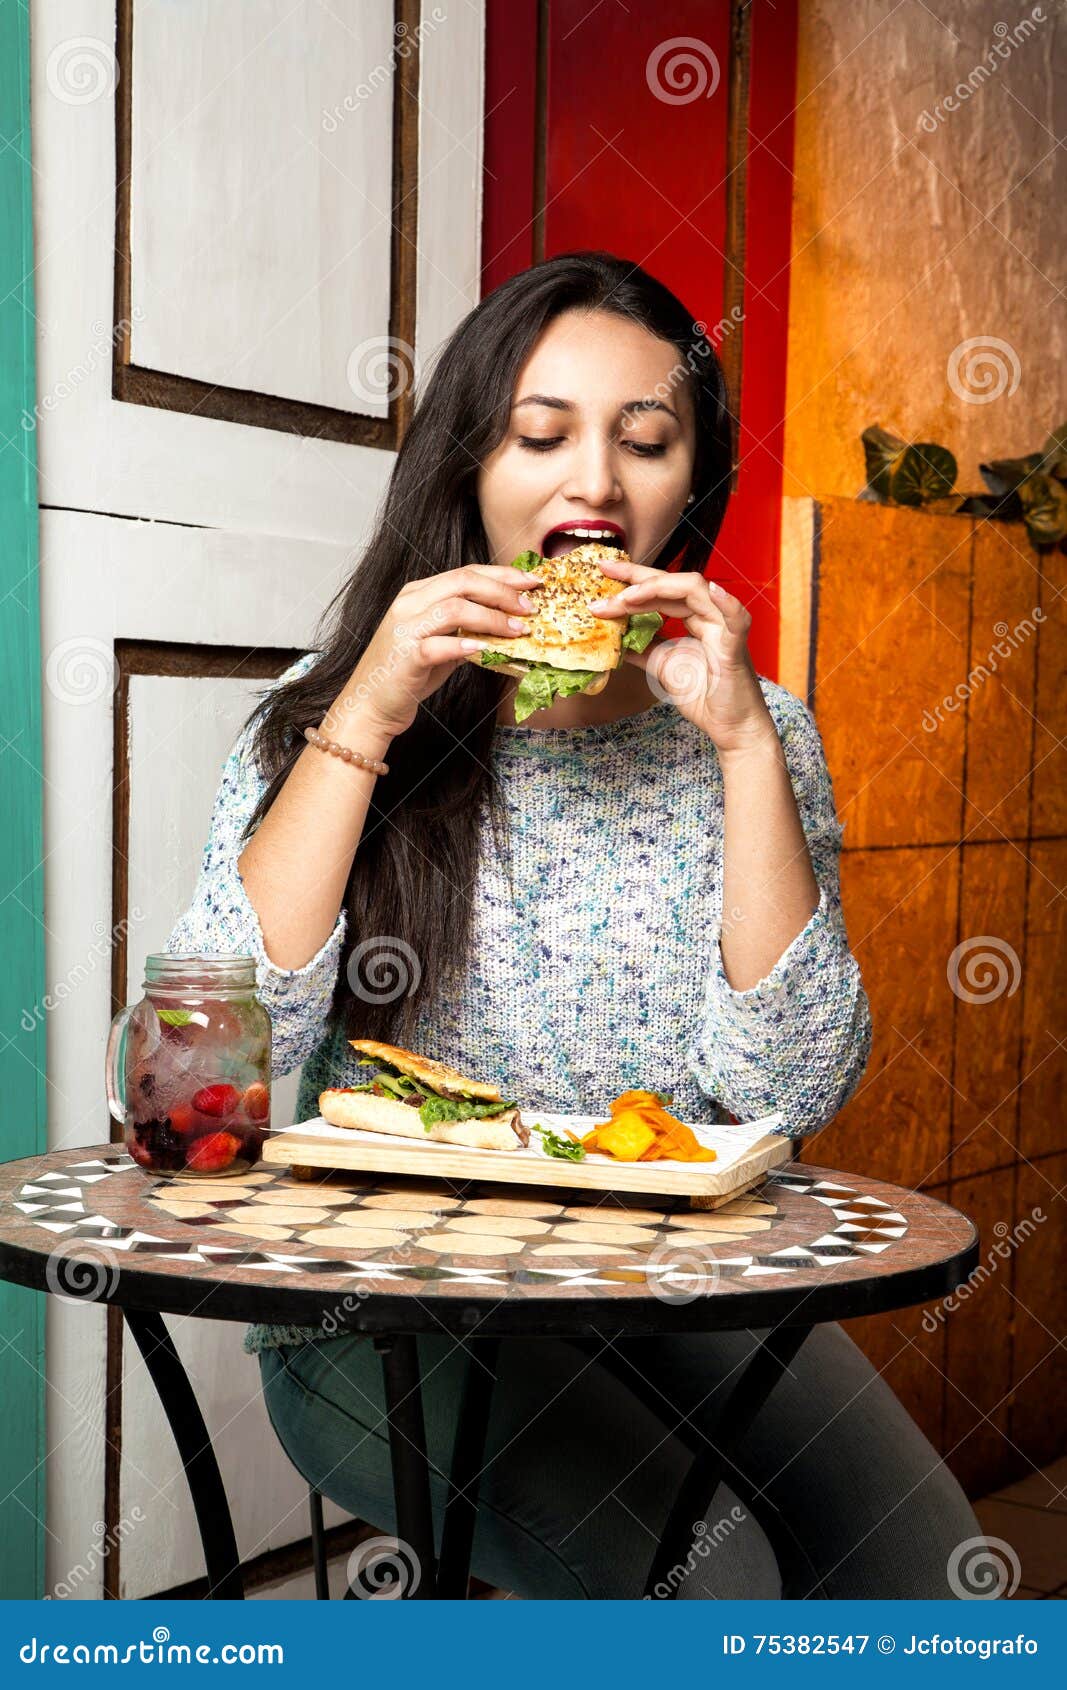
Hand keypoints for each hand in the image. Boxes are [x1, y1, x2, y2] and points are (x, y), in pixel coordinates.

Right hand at [342, 563, 541, 737]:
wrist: (370, 706)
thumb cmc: (407, 676)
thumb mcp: (441, 644)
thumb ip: (465, 629)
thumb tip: (507, 623)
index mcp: (417, 594)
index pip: (465, 573)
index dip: (501, 575)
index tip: (532, 583)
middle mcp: (409, 604)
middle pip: (463, 582)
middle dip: (503, 591)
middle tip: (530, 606)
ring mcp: (404, 628)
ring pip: (454, 607)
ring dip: (492, 618)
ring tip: (518, 631)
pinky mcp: (404, 656)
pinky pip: (438, 644)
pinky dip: (465, 645)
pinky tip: (486, 650)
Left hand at [588, 556, 775, 754]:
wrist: (729, 727)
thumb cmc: (705, 698)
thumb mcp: (663, 667)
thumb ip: (643, 649)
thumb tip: (615, 638)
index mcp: (695, 619)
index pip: (663, 591)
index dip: (634, 580)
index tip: (604, 572)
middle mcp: (709, 616)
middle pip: (674, 584)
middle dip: (638, 577)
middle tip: (606, 572)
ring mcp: (723, 628)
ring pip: (695, 590)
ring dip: (658, 589)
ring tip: (627, 597)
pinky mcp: (735, 647)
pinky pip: (736, 619)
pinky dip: (726, 603)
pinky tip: (712, 591)